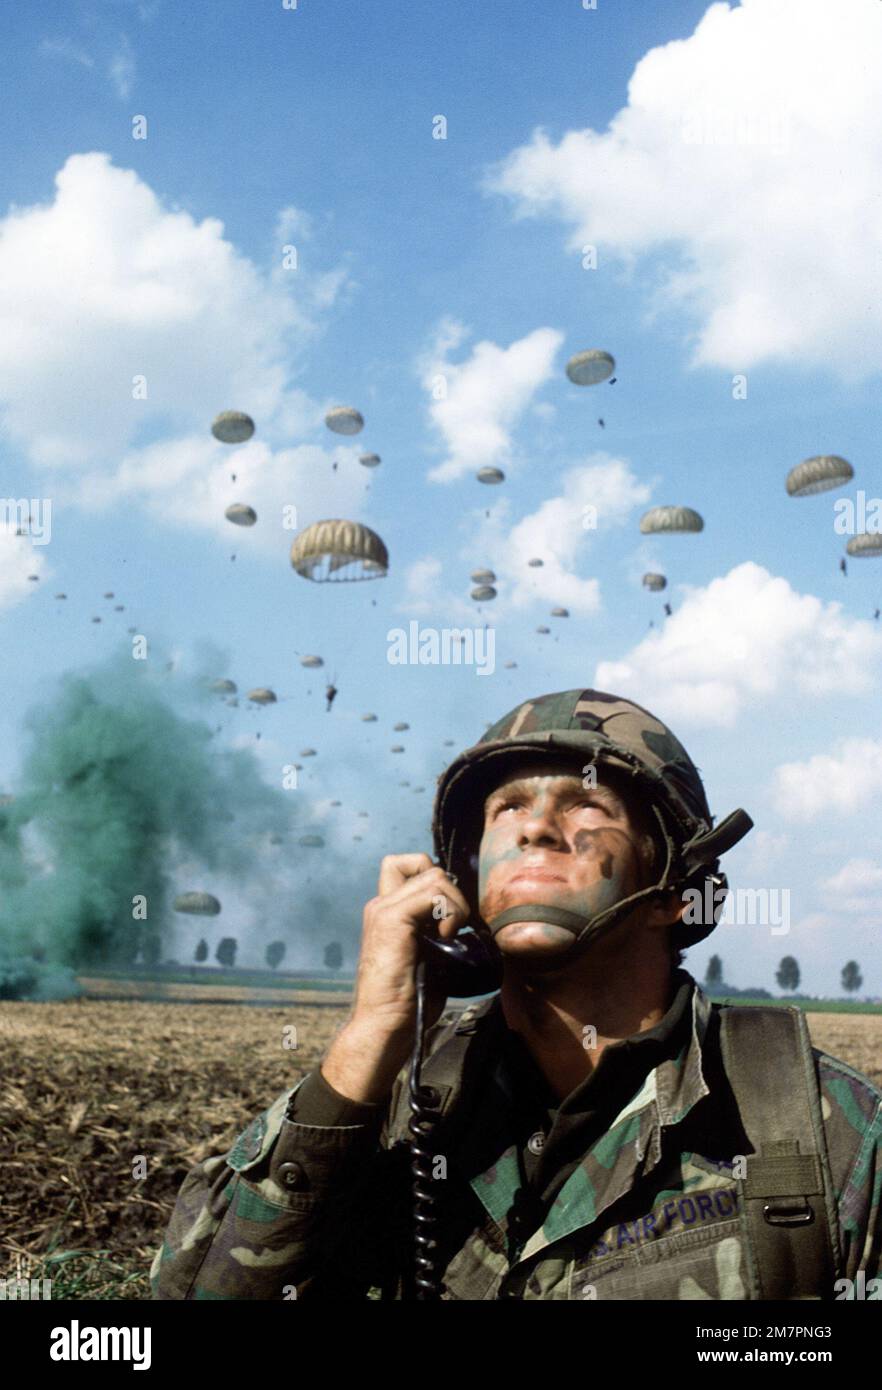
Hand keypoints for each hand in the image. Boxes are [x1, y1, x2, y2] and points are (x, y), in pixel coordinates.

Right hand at [320, 854, 470, 1104]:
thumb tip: (461, 922)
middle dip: (450, 891)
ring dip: (454, 904)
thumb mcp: (426, 957)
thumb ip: (434, 933)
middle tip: (453, 925)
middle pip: (424, 863)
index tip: (446, 914)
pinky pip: (432, 894)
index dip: (432, 877)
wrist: (384, 1026)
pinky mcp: (392, 921)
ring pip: (434, 875)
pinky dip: (449, 912)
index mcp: (387, 912)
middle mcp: (381, 905)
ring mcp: (384, 910)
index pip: (407, 865)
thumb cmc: (407, 1001)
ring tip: (450, 935)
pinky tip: (446, 938)